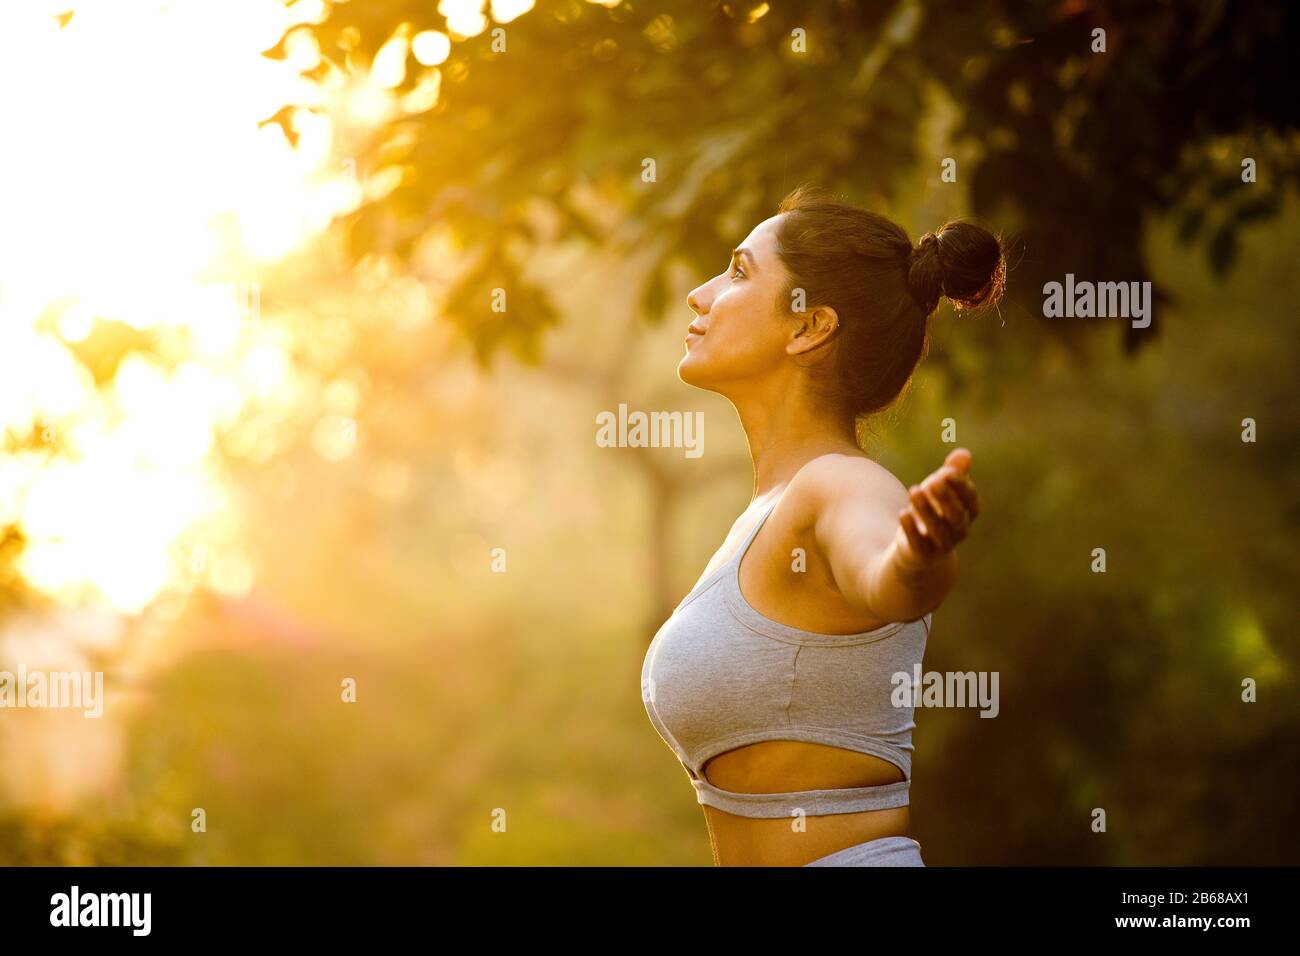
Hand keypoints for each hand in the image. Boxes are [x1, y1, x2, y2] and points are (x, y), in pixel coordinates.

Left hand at [894, 447, 979, 572]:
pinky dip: (911, 529)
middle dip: (945, 498)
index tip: (947, 472)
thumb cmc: (933, 512)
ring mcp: (942, 544)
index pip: (970, 499)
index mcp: (968, 513)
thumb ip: (952, 473)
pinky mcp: (923, 554)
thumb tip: (964, 453)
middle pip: (956, 515)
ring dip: (926, 510)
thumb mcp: (940, 491)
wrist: (919, 550)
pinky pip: (919, 543)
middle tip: (932, 481)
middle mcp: (959, 530)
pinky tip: (902, 513)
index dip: (960, 486)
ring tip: (914, 491)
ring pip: (938, 529)